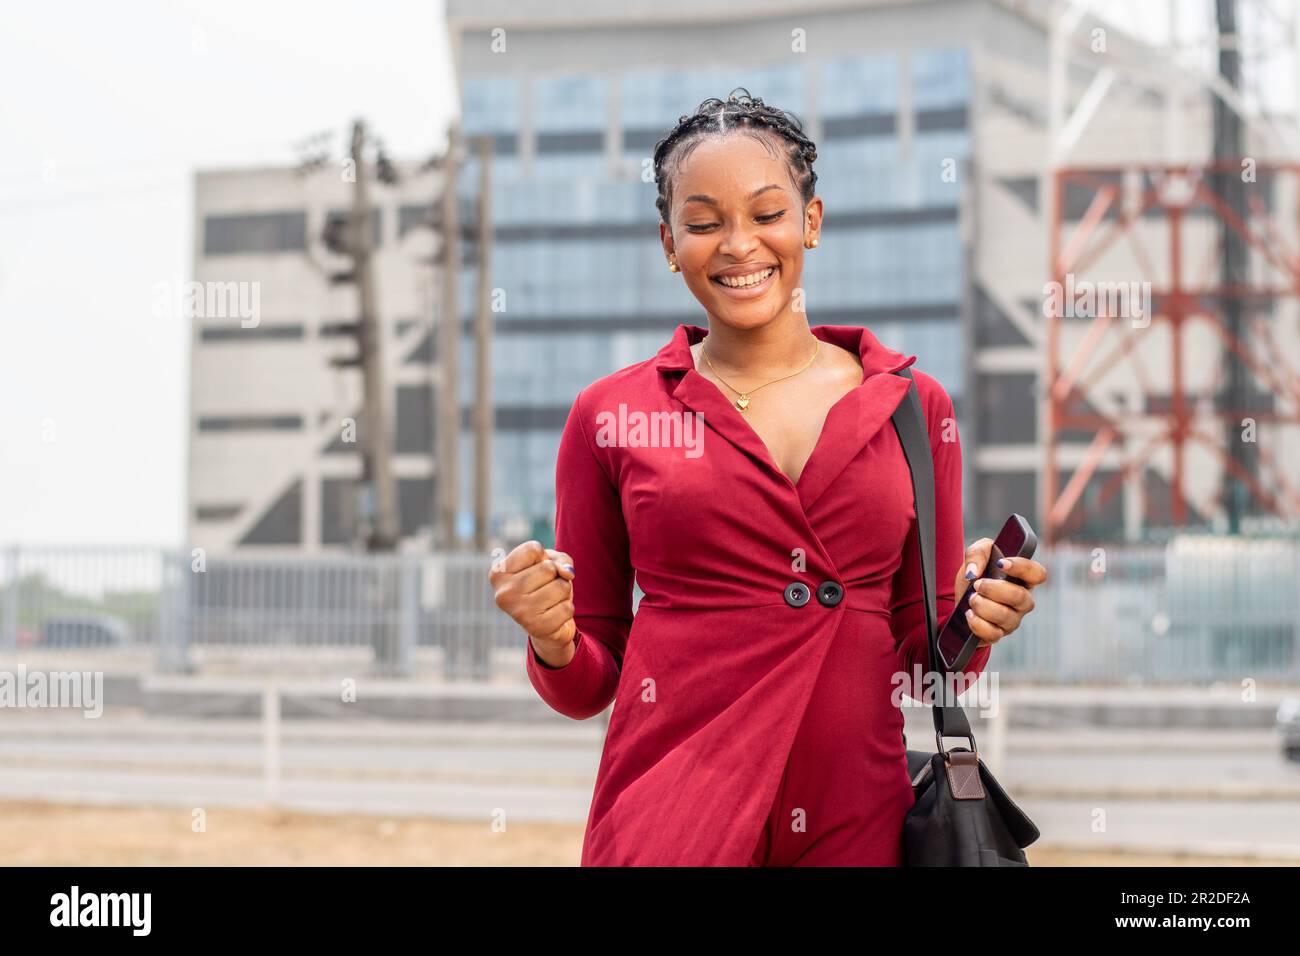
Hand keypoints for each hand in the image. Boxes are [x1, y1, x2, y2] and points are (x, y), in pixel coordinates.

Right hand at [489, 540, 577, 666]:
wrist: (548, 627)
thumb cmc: (546, 587)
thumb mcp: (551, 563)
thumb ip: (561, 559)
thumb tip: (568, 573)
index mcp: (498, 573)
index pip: (533, 549)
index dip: (543, 557)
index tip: (534, 570)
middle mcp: (504, 593)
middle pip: (548, 568)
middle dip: (555, 576)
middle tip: (545, 588)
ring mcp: (519, 612)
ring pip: (561, 586)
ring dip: (564, 592)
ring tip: (551, 601)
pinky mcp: (537, 628)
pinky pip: (567, 607)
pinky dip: (567, 609)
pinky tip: (554, 614)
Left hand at [953, 539, 1047, 648]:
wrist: (959, 597)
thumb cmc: (976, 575)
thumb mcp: (976, 555)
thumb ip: (977, 553)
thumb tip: (974, 572)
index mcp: (1023, 579)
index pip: (1038, 573)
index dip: (1022, 568)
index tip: (1000, 564)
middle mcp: (1023, 600)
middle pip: (1020, 597)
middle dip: (994, 589)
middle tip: (977, 584)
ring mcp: (1013, 619)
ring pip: (1005, 616)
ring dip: (983, 605)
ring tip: (971, 598)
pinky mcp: (998, 634)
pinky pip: (993, 634)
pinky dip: (977, 623)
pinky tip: (969, 613)